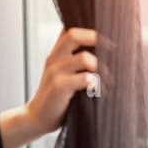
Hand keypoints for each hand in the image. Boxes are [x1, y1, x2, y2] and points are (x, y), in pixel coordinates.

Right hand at [0, 27, 97, 147]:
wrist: (36, 118)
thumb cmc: (57, 98)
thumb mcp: (63, 75)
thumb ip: (75, 63)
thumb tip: (105, 55)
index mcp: (56, 53)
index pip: (69, 29)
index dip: (89, 30)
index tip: (106, 42)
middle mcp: (54, 58)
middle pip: (74, 34)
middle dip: (96, 39)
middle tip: (111, 51)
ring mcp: (55, 71)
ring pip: (85, 58)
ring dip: (101, 69)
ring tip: (106, 81)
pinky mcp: (59, 86)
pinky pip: (85, 78)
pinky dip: (96, 84)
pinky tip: (97, 91)